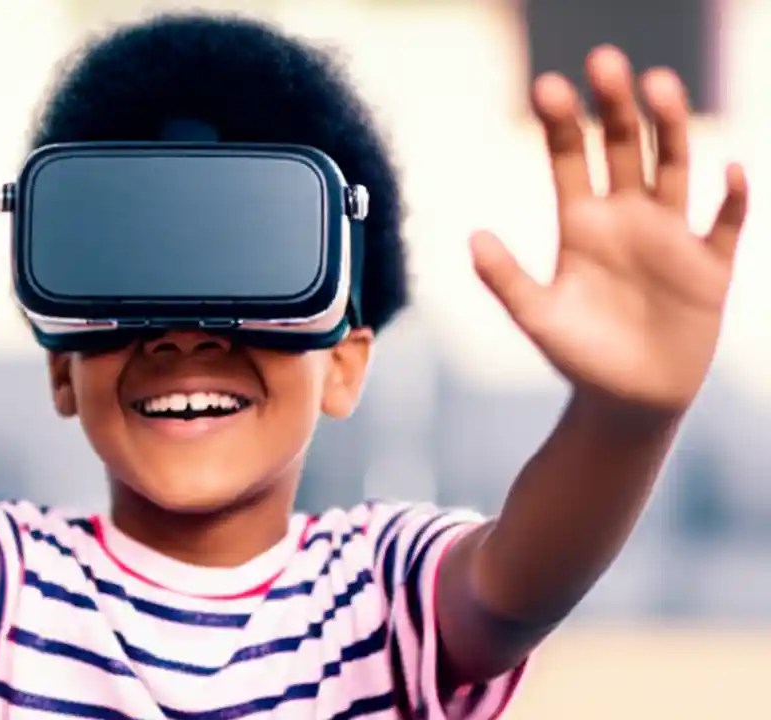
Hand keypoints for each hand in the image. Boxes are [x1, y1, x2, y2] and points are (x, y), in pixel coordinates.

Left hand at [471, 45, 748, 415]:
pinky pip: (724, 225)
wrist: (627, 401)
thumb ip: (507, 279)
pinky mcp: (710, 267)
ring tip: (660, 86)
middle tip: (605, 60)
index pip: (568, 160)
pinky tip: (731, 171)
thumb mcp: (538, 318)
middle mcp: (626, 219)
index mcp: (581, 225)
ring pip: (673, 168)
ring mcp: (670, 238)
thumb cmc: (577, 357)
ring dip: (670, 129)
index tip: (547, 83)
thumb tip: (474, 237)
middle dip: (614, 106)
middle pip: (621, 148)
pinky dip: (731, 200)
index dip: (560, 124)